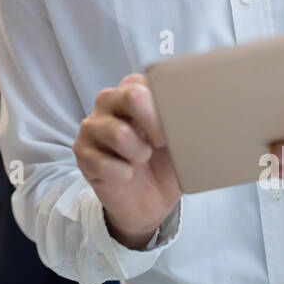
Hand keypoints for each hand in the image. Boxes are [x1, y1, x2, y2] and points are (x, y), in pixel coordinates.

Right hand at [74, 73, 180, 249]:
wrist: (149, 202)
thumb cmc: (165, 164)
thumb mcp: (181, 140)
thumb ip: (185, 120)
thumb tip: (202, 110)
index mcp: (134, 89)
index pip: (148, 81)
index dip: (165, 106)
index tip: (176, 127)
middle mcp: (109, 101)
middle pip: (131, 95)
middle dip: (154, 123)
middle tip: (162, 143)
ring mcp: (92, 126)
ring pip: (119, 133)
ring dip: (139, 153)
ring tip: (142, 159)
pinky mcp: (81, 152)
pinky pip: (102, 162)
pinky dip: (122, 173)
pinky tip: (126, 175)